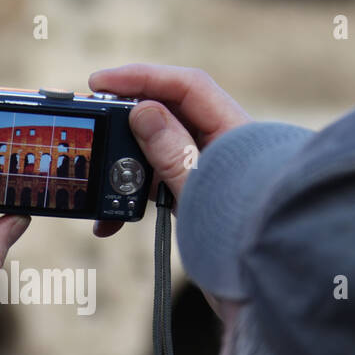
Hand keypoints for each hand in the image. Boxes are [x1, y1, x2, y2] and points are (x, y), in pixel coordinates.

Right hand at [87, 63, 251, 237]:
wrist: (262, 277)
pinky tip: (110, 219)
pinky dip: (130, 195)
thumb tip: (142, 111)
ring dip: (123, 163)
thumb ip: (172, 151)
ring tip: (96, 178)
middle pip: (168, 111)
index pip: (187, 87)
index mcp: (232, 132)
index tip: (102, 81)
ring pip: (156, 147)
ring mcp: (204, 167)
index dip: (143, 77)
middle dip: (126, 115)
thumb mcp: (200, 191)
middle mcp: (219, 143)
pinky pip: (156, 181)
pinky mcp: (192, 192)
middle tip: (92, 117)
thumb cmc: (241, 231)